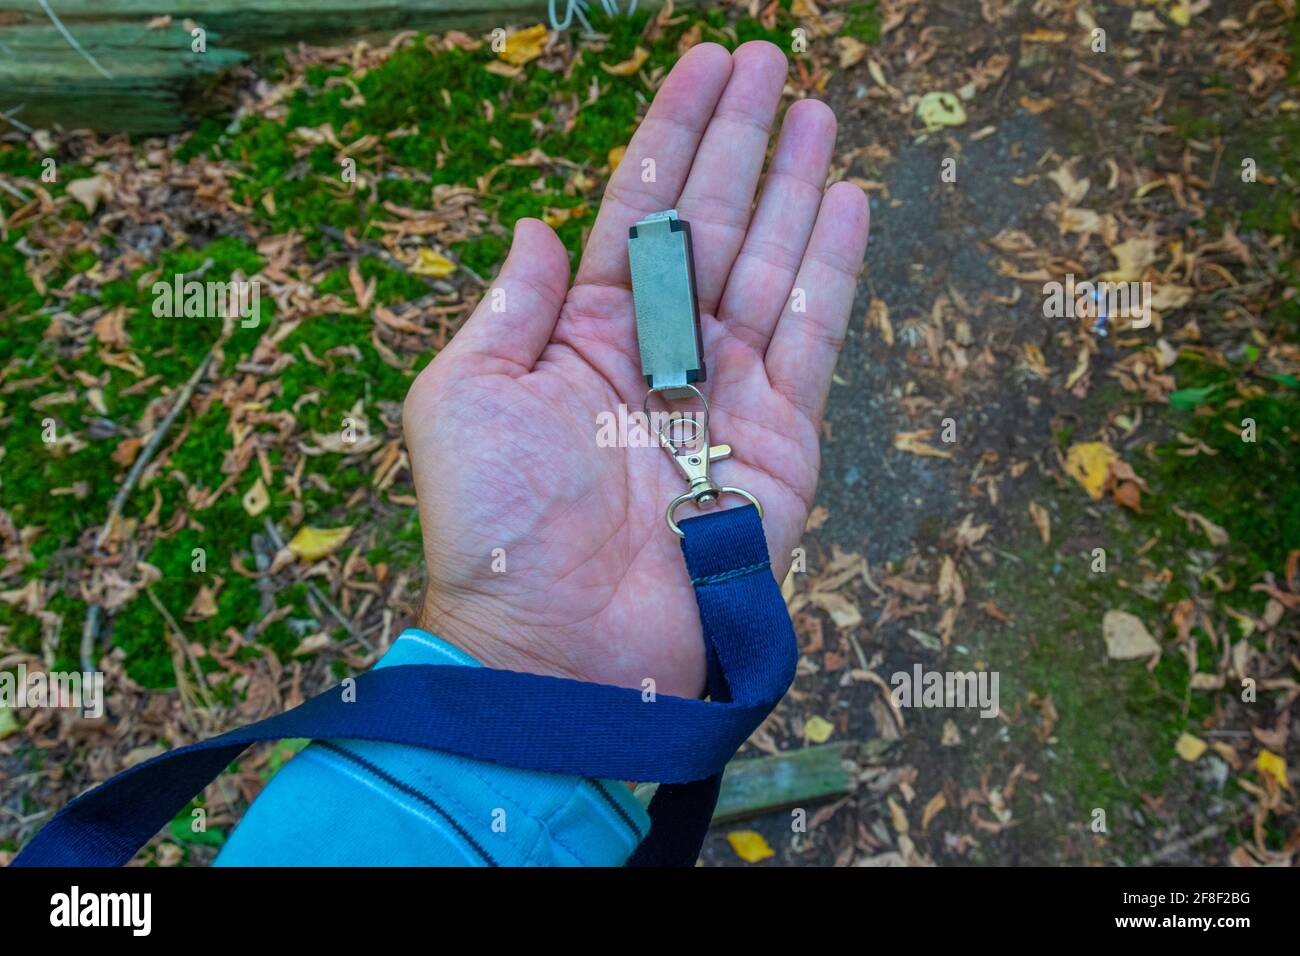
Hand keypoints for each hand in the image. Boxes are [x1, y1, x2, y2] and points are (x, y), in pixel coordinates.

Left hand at [402, 41, 869, 699]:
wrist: (559, 647)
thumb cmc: (495, 529)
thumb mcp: (464, 397)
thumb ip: (510, 307)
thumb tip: (535, 228)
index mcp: (584, 336)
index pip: (639, 210)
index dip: (672, 135)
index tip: (703, 64)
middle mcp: (660, 354)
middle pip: (713, 222)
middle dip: (741, 140)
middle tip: (772, 59)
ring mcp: (725, 394)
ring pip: (768, 264)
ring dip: (794, 184)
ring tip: (818, 108)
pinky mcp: (782, 440)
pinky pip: (812, 337)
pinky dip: (833, 267)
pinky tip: (846, 198)